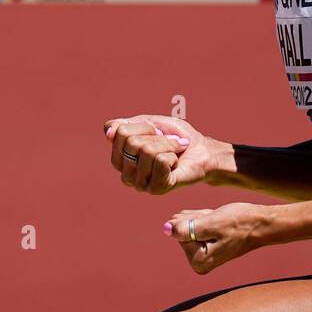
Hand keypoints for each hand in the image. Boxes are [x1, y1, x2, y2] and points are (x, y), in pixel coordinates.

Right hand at [103, 114, 219, 194]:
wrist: (203, 152)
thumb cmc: (178, 137)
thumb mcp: (151, 122)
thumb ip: (126, 125)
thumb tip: (108, 134)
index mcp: (121, 157)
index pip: (118, 132)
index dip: (142, 126)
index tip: (156, 131)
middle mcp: (126, 173)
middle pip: (131, 142)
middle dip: (156, 136)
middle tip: (168, 142)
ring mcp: (140, 184)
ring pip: (146, 151)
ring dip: (167, 145)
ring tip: (174, 151)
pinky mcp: (157, 188)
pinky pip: (160, 161)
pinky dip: (173, 154)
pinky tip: (176, 162)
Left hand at [163, 203, 269, 273]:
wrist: (261, 224)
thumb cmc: (239, 222)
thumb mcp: (210, 223)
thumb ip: (185, 228)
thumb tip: (166, 229)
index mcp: (198, 261)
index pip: (179, 232)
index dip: (195, 220)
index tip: (213, 222)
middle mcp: (200, 264)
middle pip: (183, 231)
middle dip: (198, 219)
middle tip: (219, 221)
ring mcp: (204, 258)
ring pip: (190, 228)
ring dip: (203, 218)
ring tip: (221, 221)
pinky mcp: (209, 250)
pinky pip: (198, 230)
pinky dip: (206, 220)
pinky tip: (219, 221)